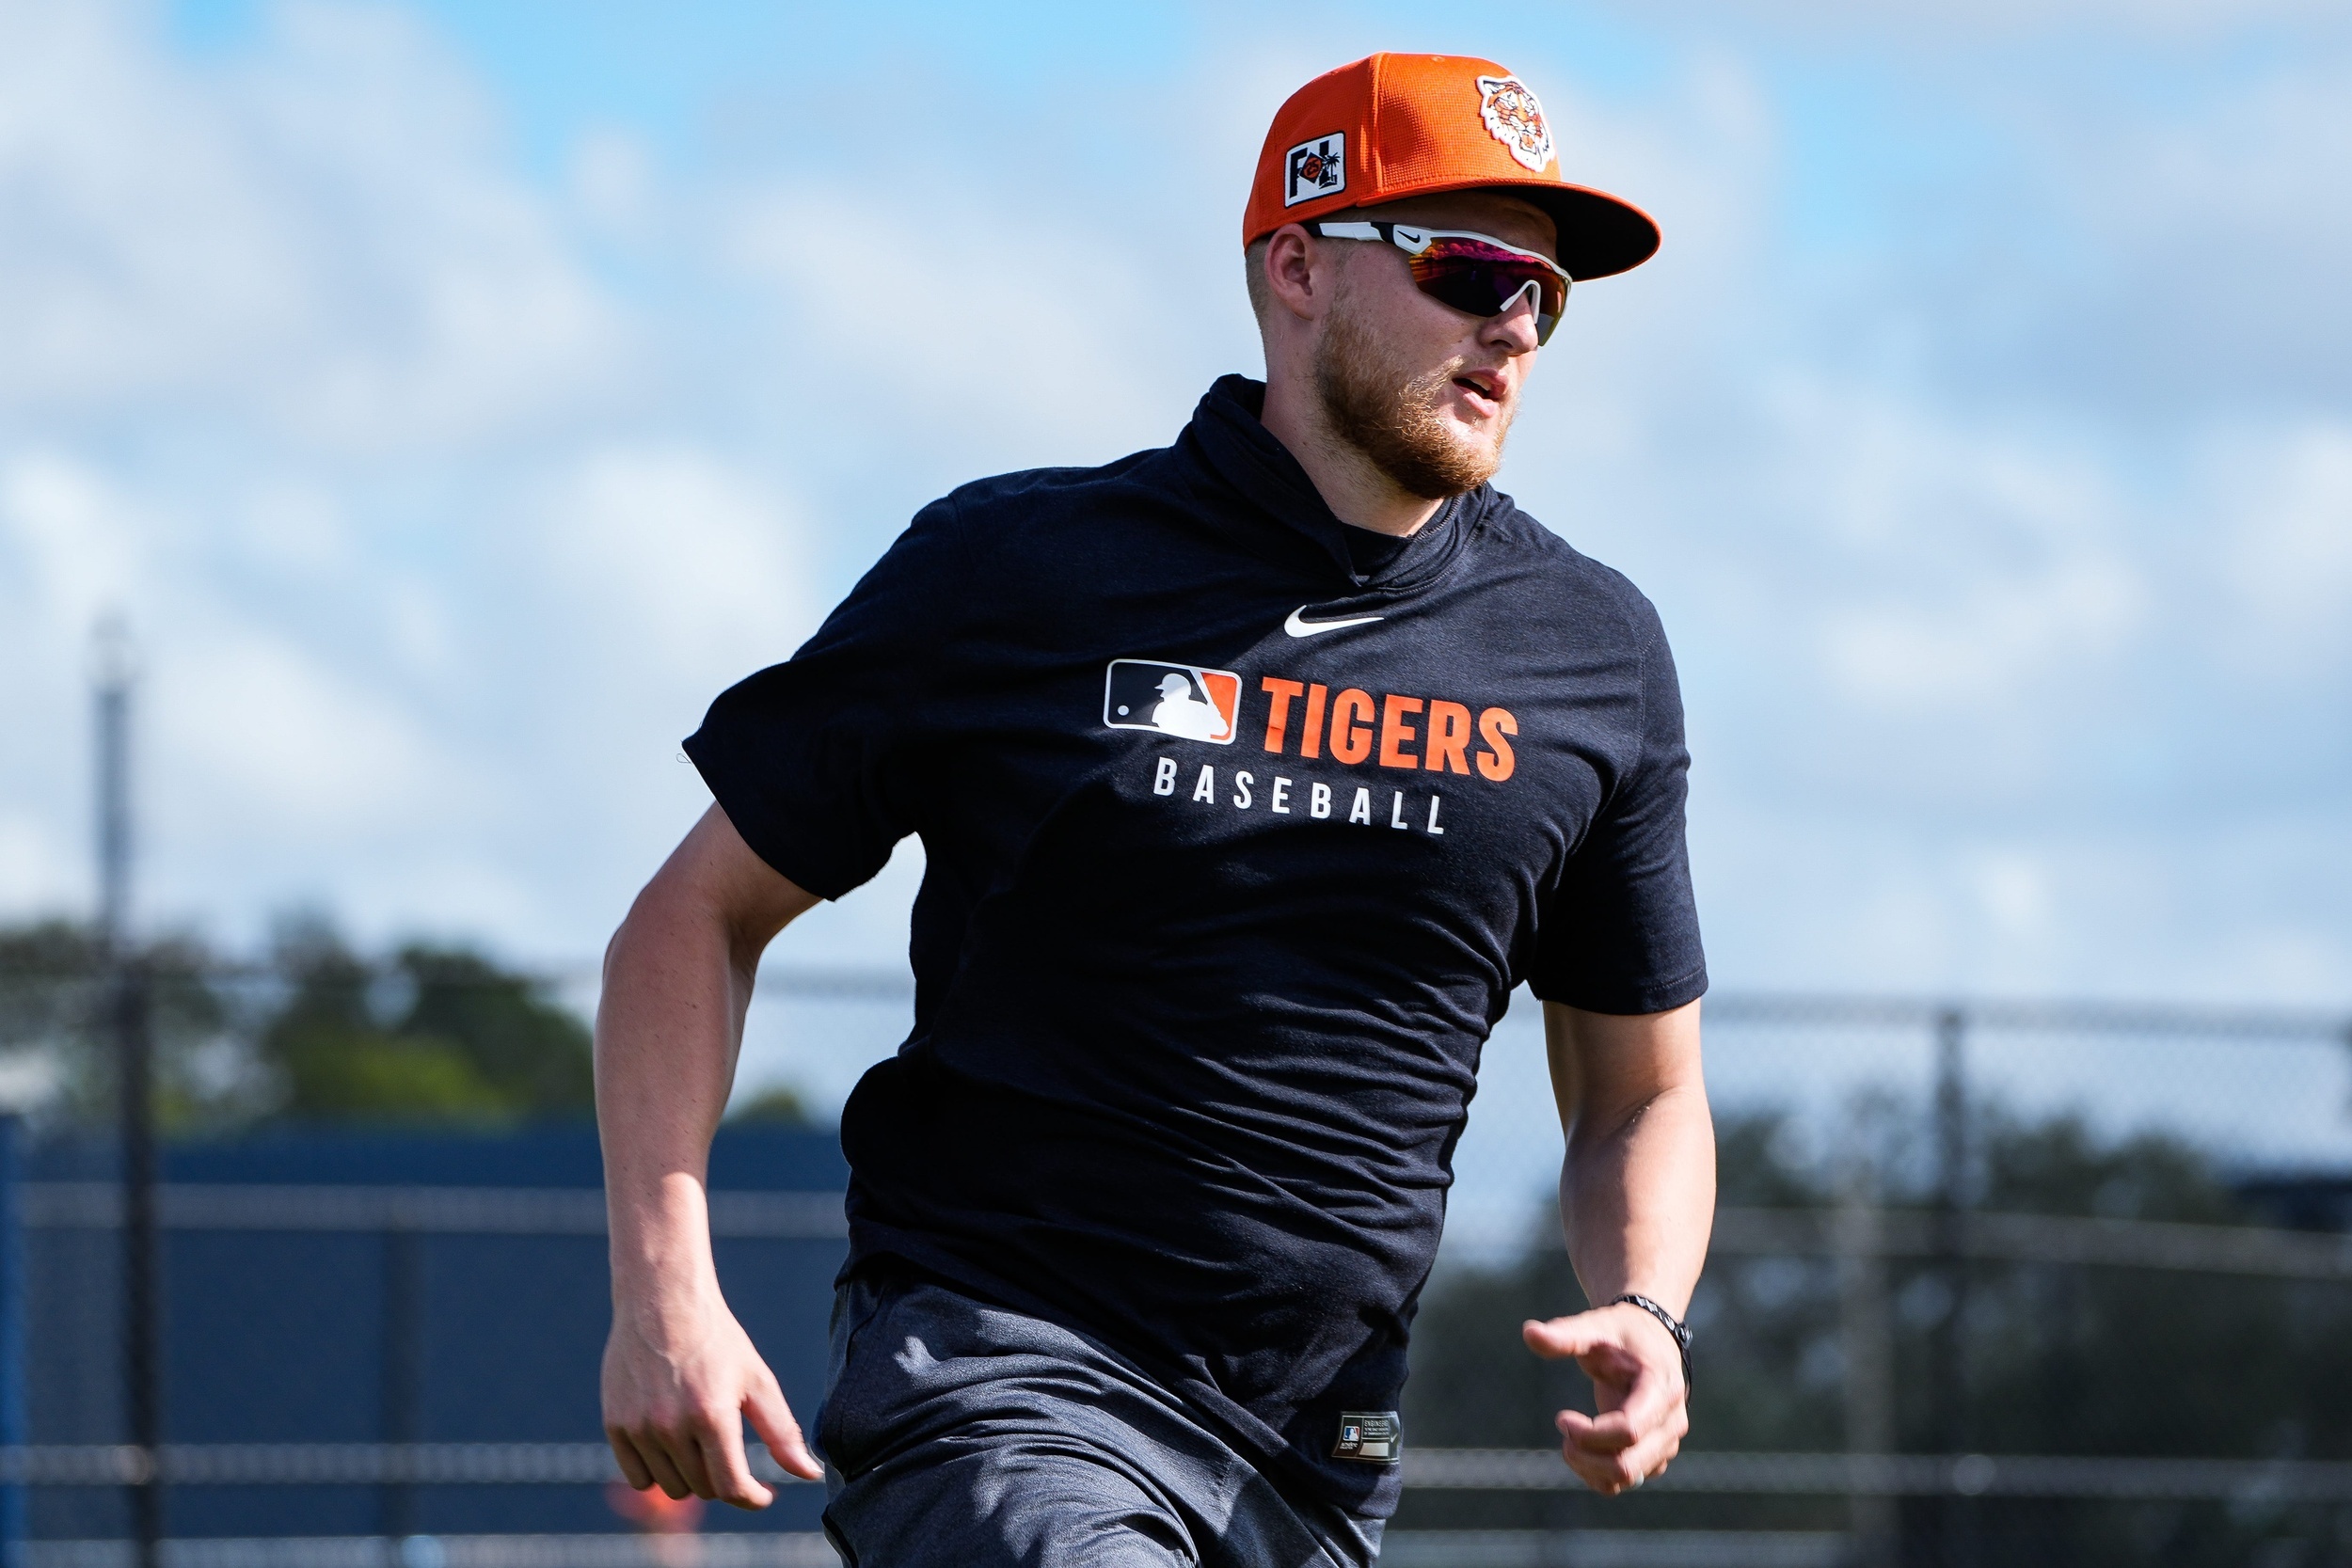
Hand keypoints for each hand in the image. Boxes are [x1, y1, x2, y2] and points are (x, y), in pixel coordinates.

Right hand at [602, 1280, 823, 1507]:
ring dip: (690, 1476)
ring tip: (699, 1441)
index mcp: (712, 1415)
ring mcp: (640, 1427)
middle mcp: (672, 1426)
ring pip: (671, 1487)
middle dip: (722, 1478)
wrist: (661, 1302)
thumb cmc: (718, 1341)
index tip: (763, 1494)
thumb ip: (782, 1433)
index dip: (752, 1498)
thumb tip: (810, 1474)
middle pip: (703, 1489)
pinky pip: (638, 1478)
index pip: (731, 1487)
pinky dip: (657, 1471)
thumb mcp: (757, 1380)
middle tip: (728, 1448)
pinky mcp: (615, 1425)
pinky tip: (671, 1446)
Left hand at [1522, 1301, 1688, 1495]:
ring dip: (1588, 1467)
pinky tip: (1580, 1450)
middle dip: (1585, 1455)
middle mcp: (1671, 1422)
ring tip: (1568, 1439)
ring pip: (1626, 1478)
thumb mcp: (1593, 1327)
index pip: (1629, 1430)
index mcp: (1661, 1389)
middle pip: (1627, 1465)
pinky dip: (1597, 1475)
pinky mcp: (1655, 1455)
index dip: (1589, 1433)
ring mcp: (1666, 1443)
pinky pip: (1625, 1481)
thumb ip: (1564, 1335)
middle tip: (1562, 1427)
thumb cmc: (1620, 1333)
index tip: (1561, 1418)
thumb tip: (1528, 1332)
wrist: (1649, 1341)